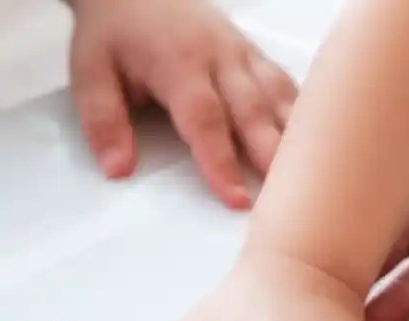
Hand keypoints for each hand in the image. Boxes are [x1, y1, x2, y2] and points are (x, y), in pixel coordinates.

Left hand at [68, 0, 297, 208]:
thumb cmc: (114, 32)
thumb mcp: (90, 72)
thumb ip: (103, 121)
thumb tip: (119, 169)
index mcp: (178, 62)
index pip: (204, 119)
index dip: (221, 161)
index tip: (235, 199)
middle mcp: (219, 56)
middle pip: (252, 110)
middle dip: (270, 155)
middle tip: (288, 196)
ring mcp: (241, 52)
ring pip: (277, 95)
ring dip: (295, 136)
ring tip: (313, 173)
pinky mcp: (252, 53)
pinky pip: (283, 83)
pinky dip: (303, 111)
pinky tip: (319, 139)